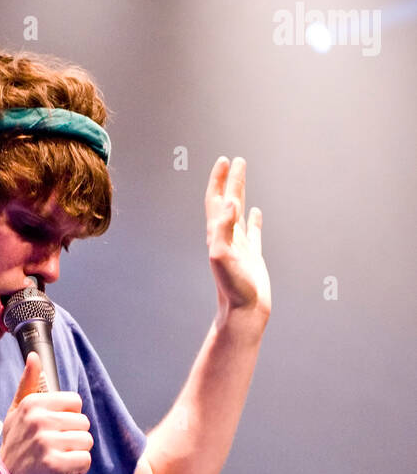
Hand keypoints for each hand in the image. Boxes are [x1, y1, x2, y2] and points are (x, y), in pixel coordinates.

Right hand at [0, 352, 92, 473]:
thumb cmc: (16, 448)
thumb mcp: (16, 414)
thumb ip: (27, 385)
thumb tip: (34, 357)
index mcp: (32, 403)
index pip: (74, 402)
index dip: (69, 418)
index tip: (55, 430)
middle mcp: (38, 419)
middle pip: (83, 422)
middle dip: (74, 438)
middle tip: (55, 449)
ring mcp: (46, 442)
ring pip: (86, 441)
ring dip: (77, 454)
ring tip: (58, 460)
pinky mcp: (54, 463)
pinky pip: (84, 460)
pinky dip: (78, 469)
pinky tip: (62, 472)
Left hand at [205, 156, 270, 323]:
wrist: (244, 312)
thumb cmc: (232, 288)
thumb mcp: (223, 256)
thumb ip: (223, 229)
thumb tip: (230, 202)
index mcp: (217, 235)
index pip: (216, 201)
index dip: (219, 181)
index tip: (224, 161)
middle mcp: (226, 238)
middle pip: (227, 202)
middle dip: (230, 181)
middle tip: (236, 161)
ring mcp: (239, 247)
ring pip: (239, 214)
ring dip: (240, 195)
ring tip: (243, 178)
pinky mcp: (252, 257)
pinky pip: (253, 233)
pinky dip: (255, 220)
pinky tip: (257, 213)